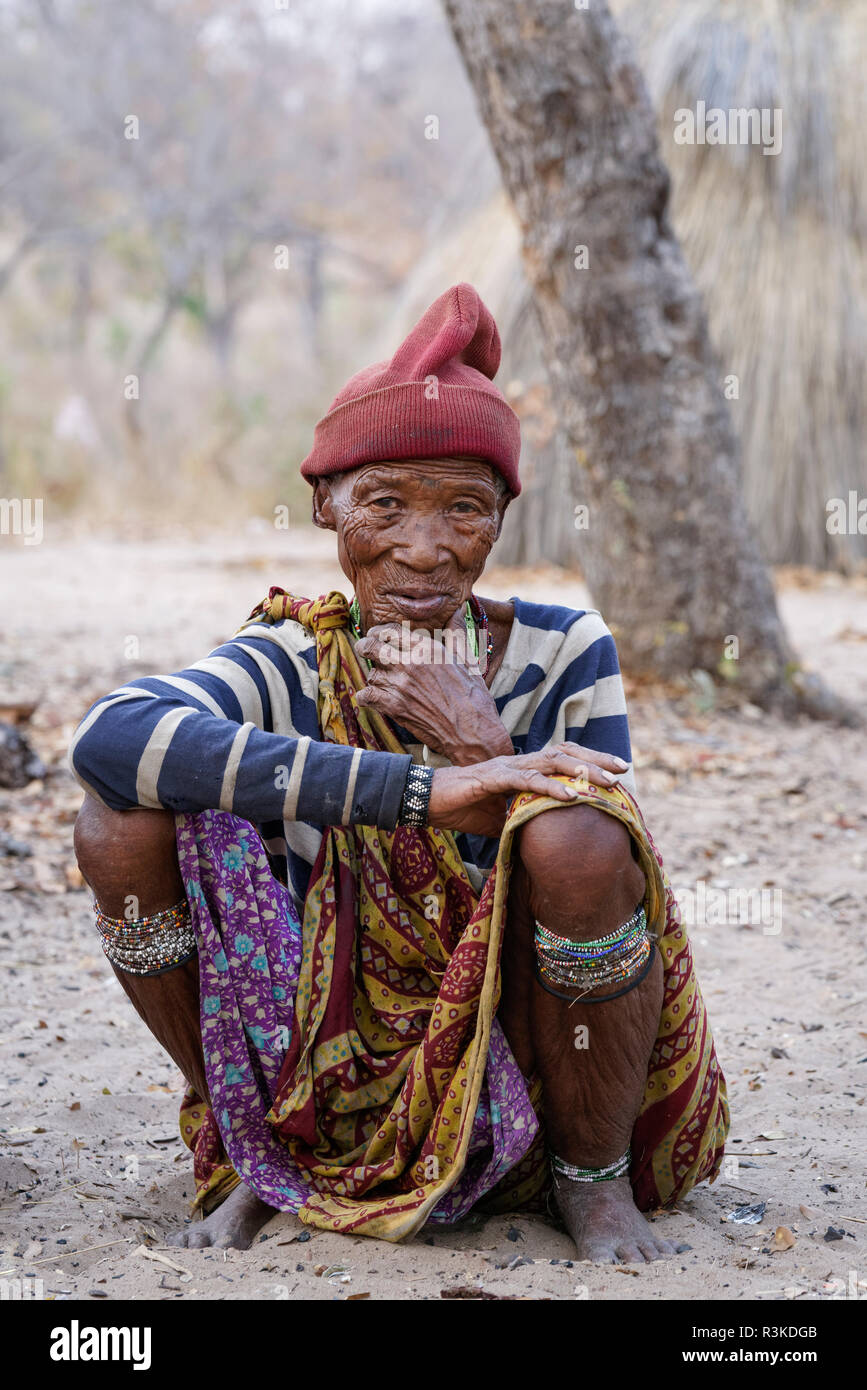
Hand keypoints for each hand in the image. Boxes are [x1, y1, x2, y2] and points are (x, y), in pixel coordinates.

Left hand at [356, 609, 511, 762]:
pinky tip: (373, 697)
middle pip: (372, 647)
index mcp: (428, 649)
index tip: (377, 635)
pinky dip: (366, 696)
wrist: (472, 732)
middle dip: (366, 646)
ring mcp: (400, 686)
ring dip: (374, 676)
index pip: (390, 630)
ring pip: (371, 673)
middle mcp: (411, 663)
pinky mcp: (394, 707)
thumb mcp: (468, 660)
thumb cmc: (474, 697)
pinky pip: (366, 695)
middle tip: (365, 649)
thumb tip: (459, 609)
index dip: (380, 631)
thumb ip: (457, 633)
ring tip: (382, 681)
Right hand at [427, 742, 628, 837]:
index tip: (617, 771)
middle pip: (565, 752)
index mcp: (522, 770)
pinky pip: (526, 781)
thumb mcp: (499, 820)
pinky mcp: (491, 779)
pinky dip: (551, 787)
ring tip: (605, 783)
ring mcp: (505, 768)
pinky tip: (570, 797)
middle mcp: (518, 763)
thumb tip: (542, 840)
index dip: (589, 760)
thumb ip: (521, 822)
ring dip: (581, 771)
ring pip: (551, 761)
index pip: (562, 757)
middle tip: (623, 769)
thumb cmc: (460, 808)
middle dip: (595, 759)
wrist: (424, 801)